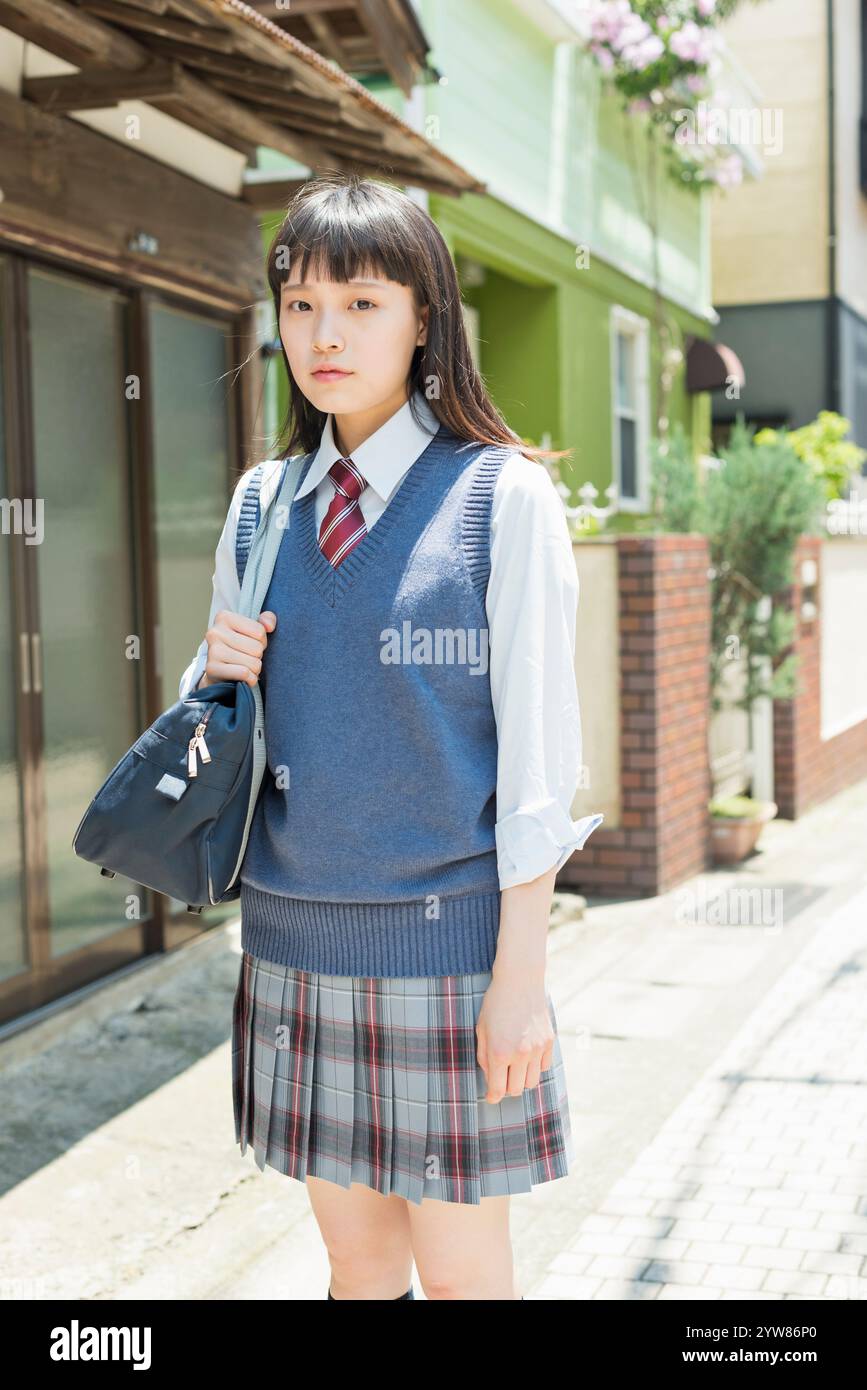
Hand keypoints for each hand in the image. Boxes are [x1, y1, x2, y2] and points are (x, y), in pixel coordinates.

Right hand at [198, 610, 275, 687]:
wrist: (219, 672)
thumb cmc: (240, 647)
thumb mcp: (254, 629)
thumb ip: (267, 619)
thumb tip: (269, 626)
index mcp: (224, 617)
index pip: (260, 631)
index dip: (262, 641)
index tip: (251, 643)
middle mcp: (215, 631)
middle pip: (257, 648)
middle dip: (258, 656)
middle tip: (247, 657)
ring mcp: (212, 650)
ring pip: (253, 663)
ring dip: (255, 669)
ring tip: (244, 667)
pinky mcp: (212, 668)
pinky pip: (244, 674)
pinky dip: (250, 679)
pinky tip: (244, 678)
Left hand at [475, 975, 554, 1102]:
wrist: (520, 980)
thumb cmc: (496, 1003)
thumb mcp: (482, 1029)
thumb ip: (485, 1057)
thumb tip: (491, 1079)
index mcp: (500, 1052)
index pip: (498, 1089)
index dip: (492, 1096)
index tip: (491, 1097)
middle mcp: (520, 1054)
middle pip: (516, 1089)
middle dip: (506, 1087)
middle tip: (501, 1078)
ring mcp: (537, 1048)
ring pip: (532, 1082)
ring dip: (522, 1079)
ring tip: (515, 1068)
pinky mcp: (549, 1042)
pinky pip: (544, 1067)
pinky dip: (535, 1067)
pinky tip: (527, 1056)